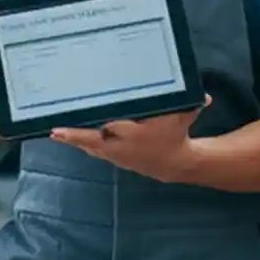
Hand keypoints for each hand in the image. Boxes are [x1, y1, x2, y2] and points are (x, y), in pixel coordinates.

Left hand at [50, 95, 211, 182]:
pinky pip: (92, 149)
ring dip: (72, 139)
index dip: (103, 127)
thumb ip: (191, 105)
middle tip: (57, 131)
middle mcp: (122, 147)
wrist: (174, 164)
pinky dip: (79, 142)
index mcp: (137, 135)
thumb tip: (205, 96)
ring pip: (90, 146)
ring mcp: (115, 154)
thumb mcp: (183, 118)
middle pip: (94, 141)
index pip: (118, 130)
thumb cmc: (175, 134)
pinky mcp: (112, 157)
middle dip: (76, 136)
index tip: (88, 122)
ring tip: (55, 132)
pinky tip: (65, 135)